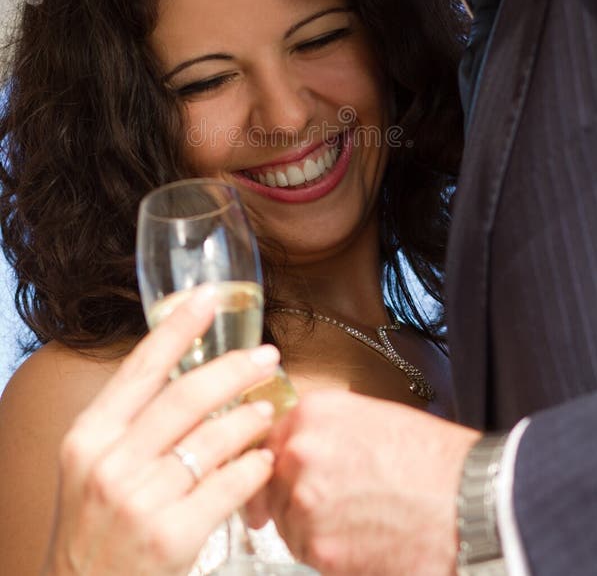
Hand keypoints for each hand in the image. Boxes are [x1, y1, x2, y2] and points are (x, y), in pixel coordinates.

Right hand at [43, 286, 279, 575]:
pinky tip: (263, 461)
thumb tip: (189, 374)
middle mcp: (110, 462)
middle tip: (266, 357)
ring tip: (267, 411)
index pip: (140, 367)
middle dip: (234, 369)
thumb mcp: (92, 467)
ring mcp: (140, 501)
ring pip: (213, 438)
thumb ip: (130, 424)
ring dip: (250, 418)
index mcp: (89, 436)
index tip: (208, 298)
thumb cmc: (93, 529)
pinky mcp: (172, 537)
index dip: (178, 328)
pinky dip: (253, 468)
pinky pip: (228, 486)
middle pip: (186, 395)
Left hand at [248, 390, 479, 575]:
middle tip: (321, 506)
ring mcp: (306, 501)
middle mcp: (301, 452)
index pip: (269, 438)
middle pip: (271, 482)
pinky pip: (307, 553)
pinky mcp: (319, 547)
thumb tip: (302, 445)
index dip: (274, 460)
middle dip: (288, 496)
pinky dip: (327, 553)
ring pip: (286, 521)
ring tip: (355, 521)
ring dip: (308, 526)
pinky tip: (362, 540)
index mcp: (315, 413)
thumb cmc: (433, 460)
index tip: (272, 474)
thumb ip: (328, 429)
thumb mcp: (374, 418)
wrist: (469, 501)